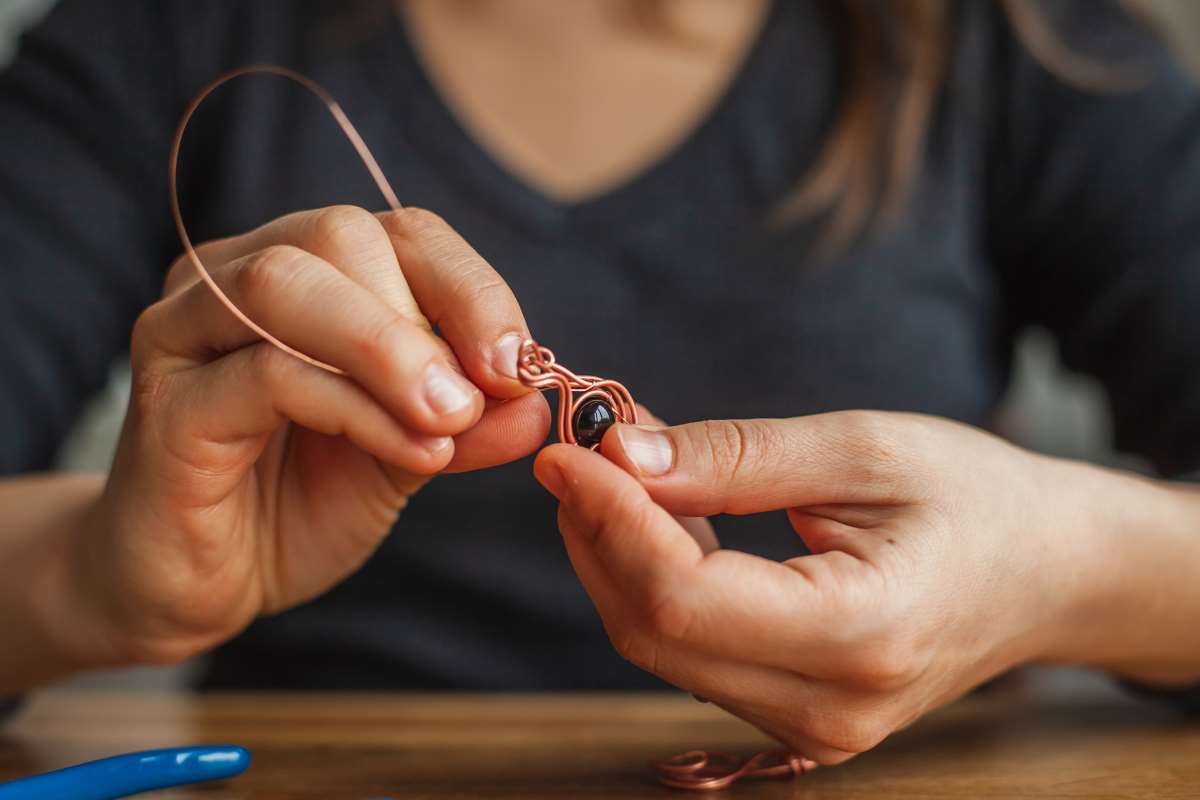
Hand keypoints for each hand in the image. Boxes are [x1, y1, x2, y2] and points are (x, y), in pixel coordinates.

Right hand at [71, 206, 548, 666]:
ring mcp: (187, 334)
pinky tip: (412, 453)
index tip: (520, 363)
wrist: (203, 585)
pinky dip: (357, 408)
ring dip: (389, 349)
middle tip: (486, 393)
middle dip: (433, 312)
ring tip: (450, 417)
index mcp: (304, 275)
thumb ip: (464, 421)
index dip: (470, 287)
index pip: (398, 232)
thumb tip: (536, 404)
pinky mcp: (167, 404)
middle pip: (340, 235)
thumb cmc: (299, 504)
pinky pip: (266, 375)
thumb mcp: (406, 454)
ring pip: (286, 285)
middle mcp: (233, 280)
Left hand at [533, 411, 1138, 763]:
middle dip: (598, 534)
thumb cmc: (975, 497)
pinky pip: (691, 652)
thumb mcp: (863, 450)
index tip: (565, 449)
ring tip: (614, 472)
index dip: (608, 520)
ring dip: (616, 556)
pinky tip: (655, 519)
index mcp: (862, 635)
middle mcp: (829, 708)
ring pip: (659, 647)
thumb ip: (736, 459)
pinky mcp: (795, 717)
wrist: (1047, 572)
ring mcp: (811, 728)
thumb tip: (622, 454)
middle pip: (653, 630)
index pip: (682, 596)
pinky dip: (654, 582)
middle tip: (580, 450)